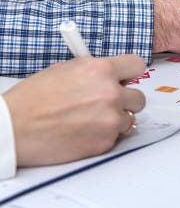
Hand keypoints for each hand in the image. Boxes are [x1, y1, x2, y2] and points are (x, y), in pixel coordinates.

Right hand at [3, 56, 145, 166]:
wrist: (14, 128)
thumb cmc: (32, 99)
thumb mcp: (65, 70)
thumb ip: (95, 71)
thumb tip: (114, 75)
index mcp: (100, 70)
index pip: (137, 65)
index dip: (130, 73)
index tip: (125, 79)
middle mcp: (111, 94)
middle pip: (139, 97)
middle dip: (125, 101)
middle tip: (105, 104)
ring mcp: (111, 120)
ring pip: (130, 119)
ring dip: (115, 120)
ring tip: (88, 120)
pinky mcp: (106, 142)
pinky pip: (116, 137)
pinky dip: (103, 135)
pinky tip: (82, 132)